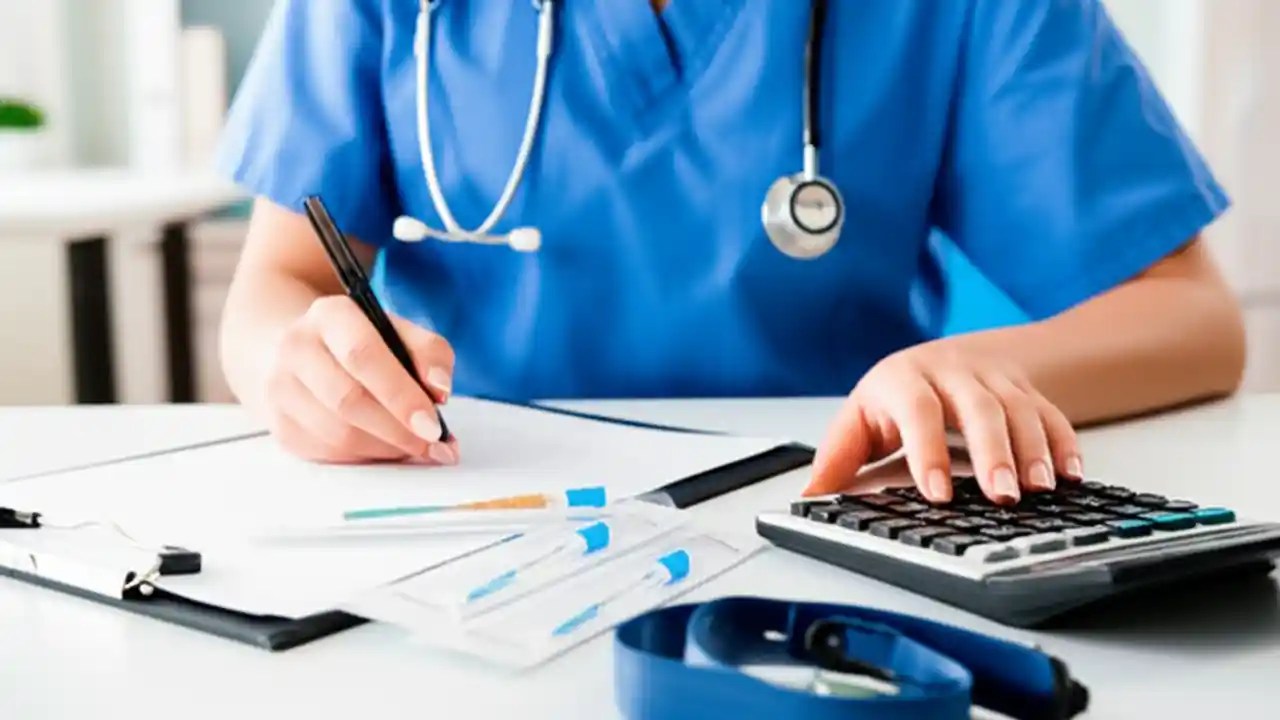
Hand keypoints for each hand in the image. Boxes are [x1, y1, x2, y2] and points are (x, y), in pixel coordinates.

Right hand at [262, 296, 457, 464]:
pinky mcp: (280, 425)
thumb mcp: (399, 332)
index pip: (363, 355)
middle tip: (433, 445)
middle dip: (398, 430)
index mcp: (331, 316)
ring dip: (385, 449)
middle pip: (349, 400)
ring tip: (416, 447)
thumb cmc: (361, 344)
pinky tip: (386, 449)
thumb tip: (440, 391)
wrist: (301, 351)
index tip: (432, 425)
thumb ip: (430, 354)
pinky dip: (366, 458)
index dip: (401, 394)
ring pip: (338, 435)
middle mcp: (297, 349)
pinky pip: (328, 454)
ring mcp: (281, 389)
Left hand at [804, 343, 1082, 504]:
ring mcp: (995, 380)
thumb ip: (839, 455)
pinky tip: (1071, 476)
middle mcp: (953, 374)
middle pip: (979, 409)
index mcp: (904, 379)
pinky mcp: (1028, 391)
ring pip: (1020, 411)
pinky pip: (1053, 414)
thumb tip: (811, 495)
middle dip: (993, 453)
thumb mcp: (863, 417)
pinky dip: (1065, 444)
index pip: (918, 411)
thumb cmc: (899, 395)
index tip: (938, 492)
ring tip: (1039, 490)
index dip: (929, 450)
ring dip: (1034, 451)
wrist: (951, 355)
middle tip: (1002, 496)